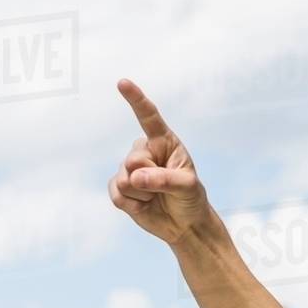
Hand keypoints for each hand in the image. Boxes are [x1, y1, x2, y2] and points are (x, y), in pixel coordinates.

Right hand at [108, 79, 209, 244]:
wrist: (184, 224)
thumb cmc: (190, 198)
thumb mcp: (187, 187)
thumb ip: (166, 179)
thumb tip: (136, 177)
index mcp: (164, 142)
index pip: (148, 117)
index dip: (136, 100)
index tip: (123, 83)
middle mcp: (144, 151)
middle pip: (134, 160)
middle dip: (151, 180)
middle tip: (166, 189)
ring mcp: (128, 169)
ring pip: (125, 179)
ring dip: (143, 194)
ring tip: (157, 197)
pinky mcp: (118, 188)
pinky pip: (117, 194)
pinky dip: (133, 205)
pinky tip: (144, 205)